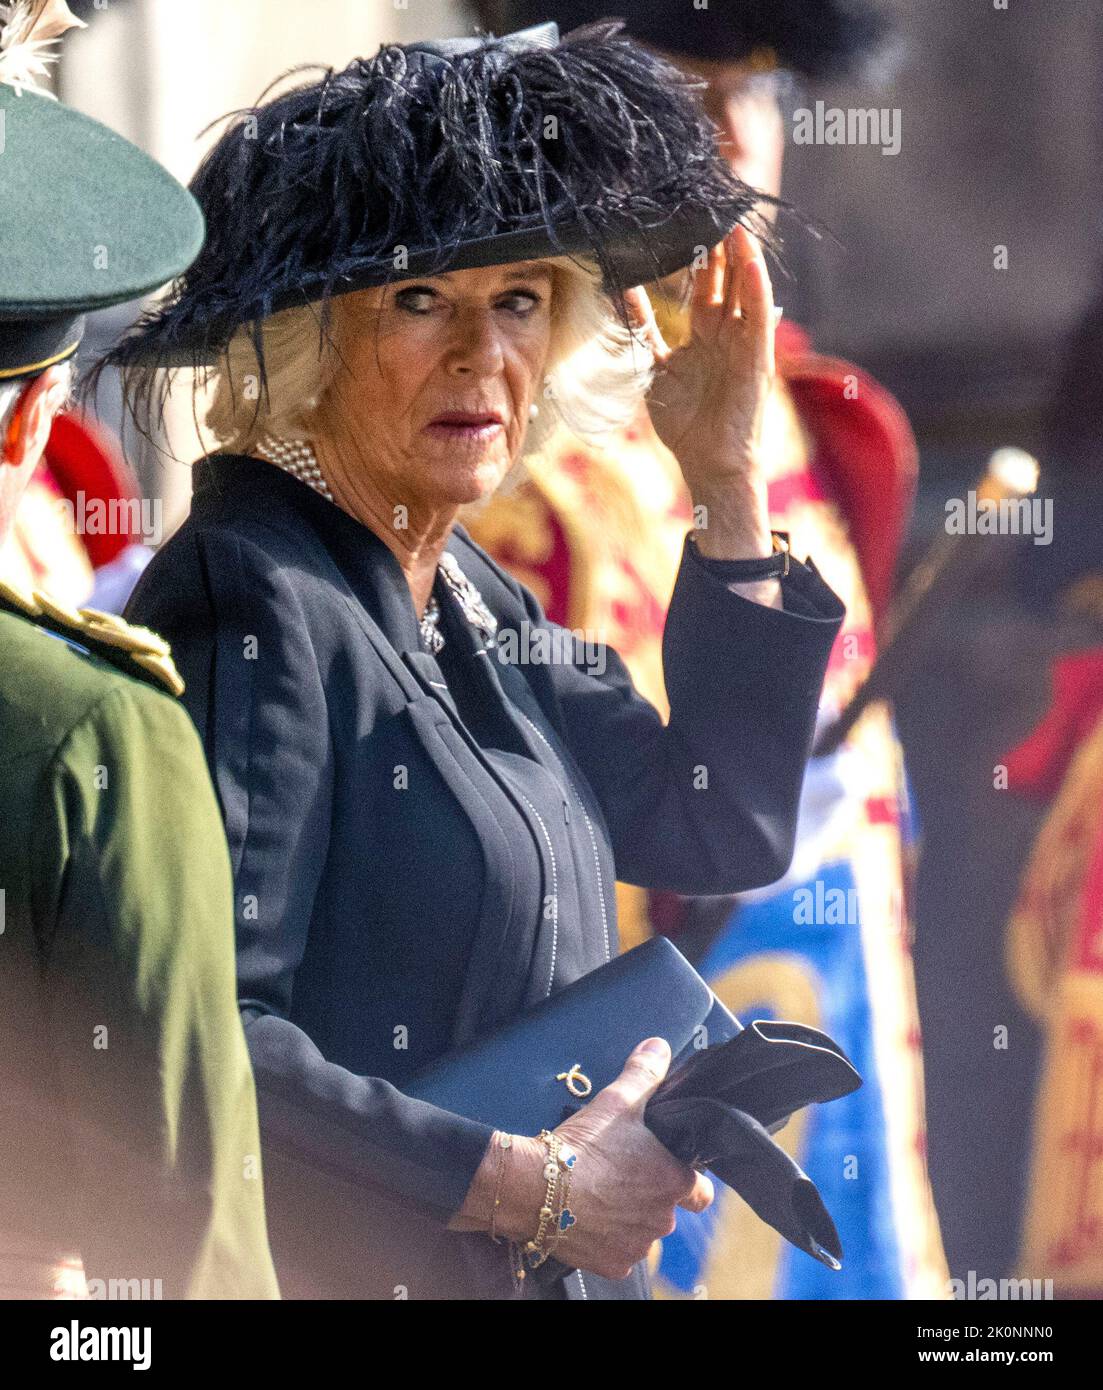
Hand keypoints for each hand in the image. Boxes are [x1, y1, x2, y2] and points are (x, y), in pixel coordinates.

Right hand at [450, 1038, 713, 1281]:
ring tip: (600, 1193)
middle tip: (620, 1174)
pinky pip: (617, 1252)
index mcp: (675, 1182)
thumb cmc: (584, 1144)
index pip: (700, 1189)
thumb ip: (645, 1073)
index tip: (663, 1166)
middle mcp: (663, 1220)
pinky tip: (587, 1216)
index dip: (685, 1177)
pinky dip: (606, 1239)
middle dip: (650, 1195)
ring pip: (642, 1231)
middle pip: (667, 1210)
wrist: (536, 1186)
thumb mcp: (618, 1100)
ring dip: (628, 1218)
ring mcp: (637, 1246)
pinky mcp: (611, 1264)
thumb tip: (659, 1046)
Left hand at [628, 224, 776, 500]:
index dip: (696, 254)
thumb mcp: (655, 369)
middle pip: (723, 279)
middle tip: (707, 205)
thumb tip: (619, 296)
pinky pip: (757, 317)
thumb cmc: (686, 425)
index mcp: (705, 335)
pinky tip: (748, 261)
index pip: (703, 283)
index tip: (684, 219)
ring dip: (740, 256)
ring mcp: (743, 344)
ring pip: (743, 290)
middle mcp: (726, 334)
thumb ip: (642, 331)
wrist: (709, 465)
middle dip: (717, 244)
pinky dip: (754, 287)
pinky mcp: (757, 358)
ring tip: (732, 221)